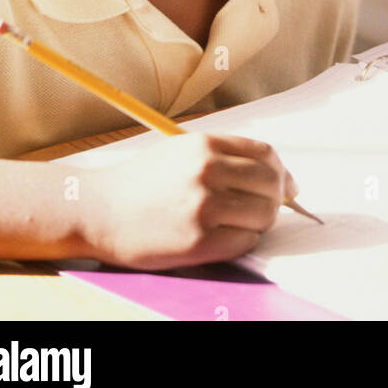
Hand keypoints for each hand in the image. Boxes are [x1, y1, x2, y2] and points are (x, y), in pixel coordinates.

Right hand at [79, 132, 297, 269]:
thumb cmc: (142, 183)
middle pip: (271, 183)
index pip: (265, 155)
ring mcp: (204, 208)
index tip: (288, 185)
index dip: (282, 171)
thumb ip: (223, 157)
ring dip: (261, 221)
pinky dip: (243, 241)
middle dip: (278, 198)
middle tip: (270, 208)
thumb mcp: (181, 152)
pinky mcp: (199, 242)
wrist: (99, 212)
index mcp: (205, 145)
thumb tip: (274, 174)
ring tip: (242, 223)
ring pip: (264, 214)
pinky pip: (245, 242)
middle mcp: (207, 172)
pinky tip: (226, 238)